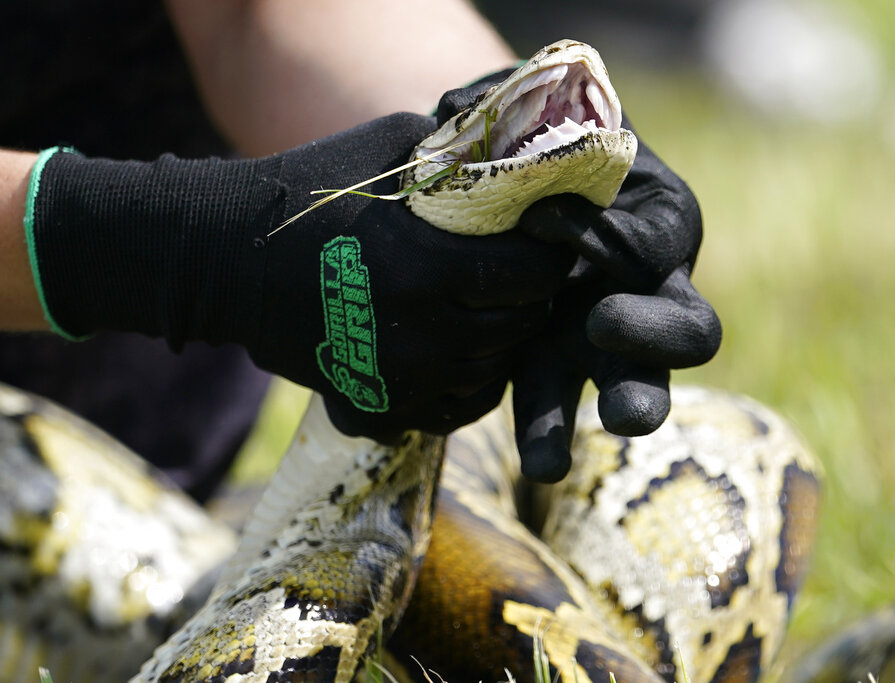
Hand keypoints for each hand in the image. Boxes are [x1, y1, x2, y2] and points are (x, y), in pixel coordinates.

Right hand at [24, 113, 573, 441]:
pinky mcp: (380, 402)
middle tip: (530, 273)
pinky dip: (475, 383)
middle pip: (520, 325)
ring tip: (498, 306)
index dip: (553, 255)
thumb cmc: (306, 191)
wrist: (225, 259)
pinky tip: (469, 350)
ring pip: (494, 370)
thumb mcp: (387, 149)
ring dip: (506, 339)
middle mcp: (420, 333)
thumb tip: (517, 156)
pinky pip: (458, 408)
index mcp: (426, 266)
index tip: (551, 239)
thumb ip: (457, 154)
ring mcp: (400, 376)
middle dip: (536, 296)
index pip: (530, 272)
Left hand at [435, 76, 720, 480]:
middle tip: (601, 326)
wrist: (498, 190)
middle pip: (688, 329)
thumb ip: (509, 112)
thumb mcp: (531, 115)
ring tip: (560, 456)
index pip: (654, 239)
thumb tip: (454, 113)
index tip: (538, 222)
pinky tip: (533, 460)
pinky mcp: (562, 367)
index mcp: (659, 217)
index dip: (606, 237)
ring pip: (640, 385)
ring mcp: (612, 338)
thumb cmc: (530, 142)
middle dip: (653, 341)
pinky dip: (547, 430)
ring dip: (611, 414)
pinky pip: (566, 406)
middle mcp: (651, 286)